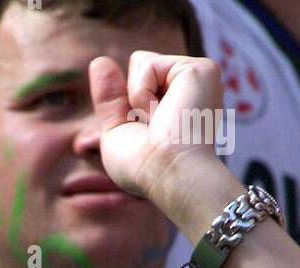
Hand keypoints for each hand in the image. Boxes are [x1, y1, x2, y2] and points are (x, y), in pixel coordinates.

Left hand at [90, 50, 223, 201]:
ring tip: (159, 122)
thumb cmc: (144, 167)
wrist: (168, 174)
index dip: (129, 108)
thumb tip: (98, 61)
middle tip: (152, 130)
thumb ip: (109, 98)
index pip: (138, 82)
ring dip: (137, 98)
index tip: (146, 137)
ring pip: (140, 62)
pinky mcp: (201, 68)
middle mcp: (190, 87)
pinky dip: (142, 92)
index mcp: (177, 102)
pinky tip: (161, 115)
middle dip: (133, 98)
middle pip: (138, 66)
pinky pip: (146, 65)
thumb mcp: (117, 131)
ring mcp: (198, 76)